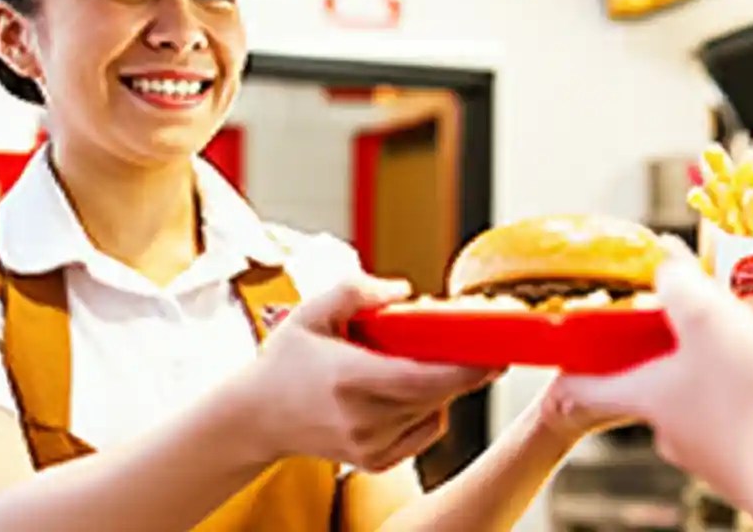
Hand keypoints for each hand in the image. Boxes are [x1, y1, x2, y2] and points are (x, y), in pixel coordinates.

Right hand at [238, 273, 498, 472]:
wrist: (256, 417)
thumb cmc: (286, 361)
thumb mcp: (311, 312)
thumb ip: (355, 290)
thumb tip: (402, 290)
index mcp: (348, 379)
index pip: (422, 380)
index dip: (465, 370)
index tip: (495, 353)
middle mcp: (362, 419)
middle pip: (436, 395)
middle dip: (462, 370)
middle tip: (480, 345)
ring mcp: (369, 446)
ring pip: (434, 413)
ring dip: (442, 387)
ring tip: (425, 362)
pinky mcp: (375, 462)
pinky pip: (425, 433)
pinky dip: (430, 410)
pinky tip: (411, 390)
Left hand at [551, 237, 752, 509]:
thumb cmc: (749, 404)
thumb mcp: (708, 317)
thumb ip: (682, 283)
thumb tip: (663, 258)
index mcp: (652, 397)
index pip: (591, 386)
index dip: (577, 368)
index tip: (567, 359)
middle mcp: (688, 430)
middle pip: (684, 384)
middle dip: (712, 348)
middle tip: (732, 315)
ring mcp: (737, 451)